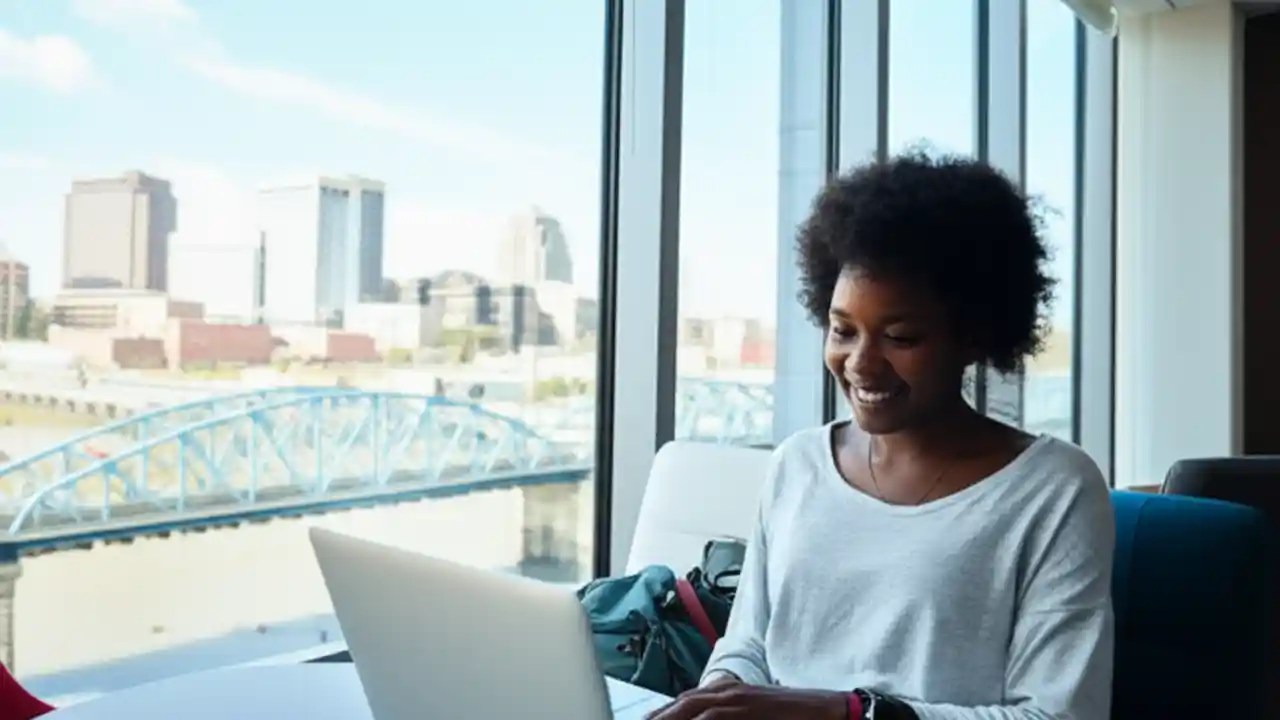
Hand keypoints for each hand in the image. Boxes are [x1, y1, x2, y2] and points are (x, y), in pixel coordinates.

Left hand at [644, 680, 846, 719]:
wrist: (824, 708)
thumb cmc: (787, 716)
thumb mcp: (751, 712)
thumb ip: (726, 715)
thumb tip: (704, 718)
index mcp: (726, 690)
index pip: (685, 701)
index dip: (662, 714)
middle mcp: (728, 690)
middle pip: (684, 704)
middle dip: (660, 718)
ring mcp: (739, 699)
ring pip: (695, 710)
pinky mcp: (750, 709)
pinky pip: (716, 719)